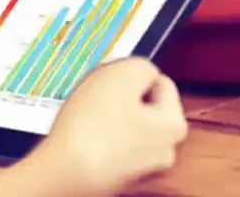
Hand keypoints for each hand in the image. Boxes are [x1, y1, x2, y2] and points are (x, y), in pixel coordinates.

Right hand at [24, 57, 187, 195]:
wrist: (65, 172)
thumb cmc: (92, 128)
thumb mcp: (120, 76)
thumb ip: (141, 65)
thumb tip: (144, 70)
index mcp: (174, 123)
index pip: (161, 81)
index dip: (131, 75)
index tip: (112, 80)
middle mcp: (164, 148)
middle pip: (144, 106)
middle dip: (121, 98)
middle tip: (97, 97)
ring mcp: (141, 165)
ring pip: (126, 125)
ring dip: (108, 117)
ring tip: (87, 117)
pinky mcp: (118, 174)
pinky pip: (112, 144)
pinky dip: (99, 136)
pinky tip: (84, 134)